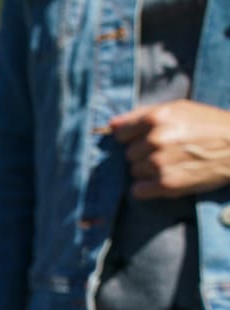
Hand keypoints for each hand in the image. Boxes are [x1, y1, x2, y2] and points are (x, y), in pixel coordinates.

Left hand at [110, 100, 229, 198]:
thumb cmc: (208, 125)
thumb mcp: (179, 108)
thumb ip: (142, 115)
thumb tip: (111, 125)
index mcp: (157, 118)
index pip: (121, 133)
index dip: (133, 137)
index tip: (147, 139)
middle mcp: (156, 139)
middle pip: (129, 154)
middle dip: (143, 154)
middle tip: (168, 151)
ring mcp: (160, 163)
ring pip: (134, 171)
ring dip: (147, 171)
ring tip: (172, 163)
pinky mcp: (167, 184)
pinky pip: (138, 190)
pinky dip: (147, 188)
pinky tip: (165, 179)